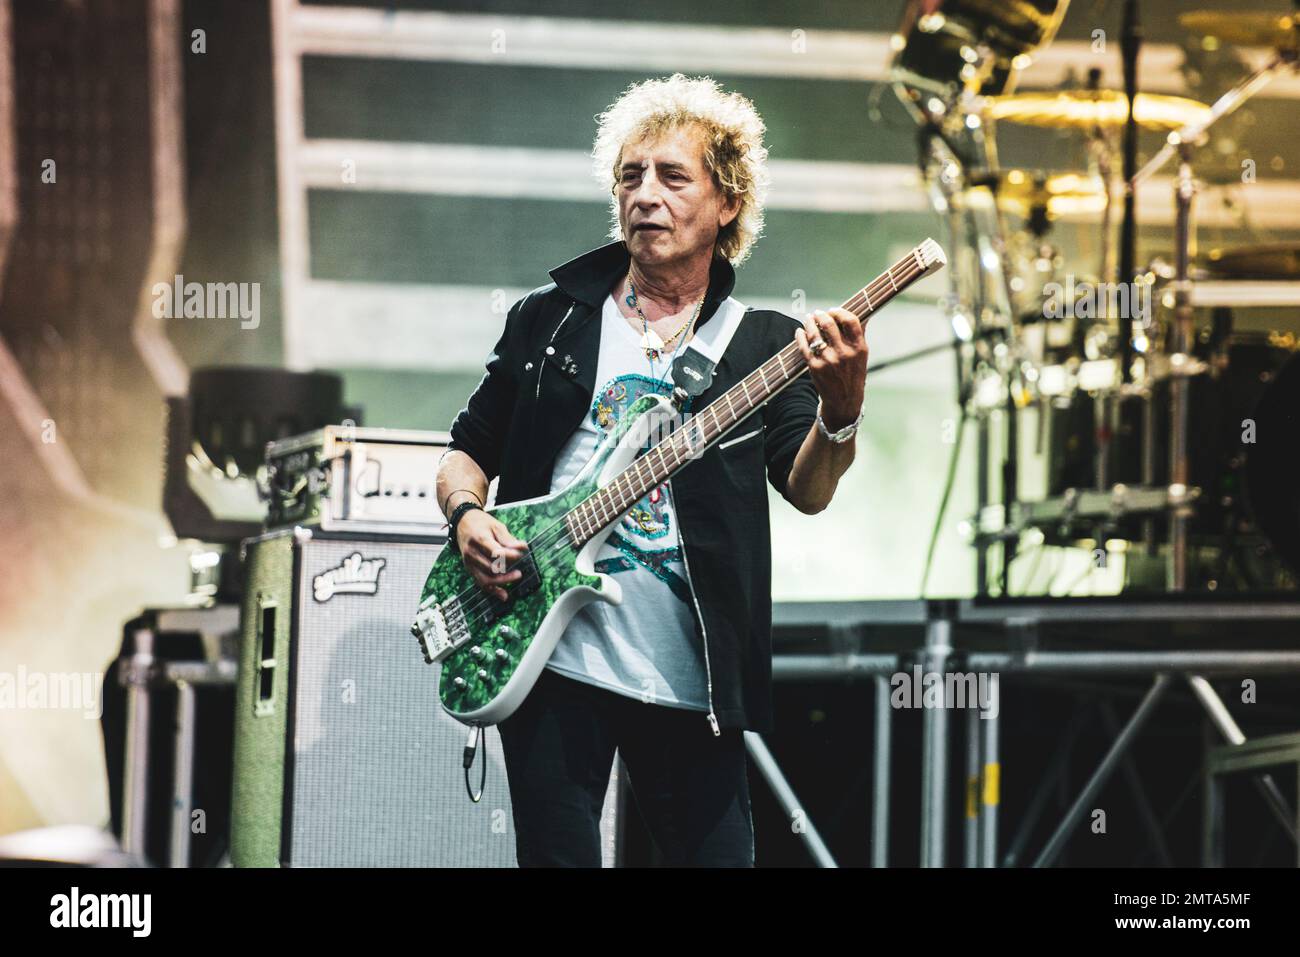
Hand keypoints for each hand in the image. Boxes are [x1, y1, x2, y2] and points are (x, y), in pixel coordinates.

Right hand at [455, 510, 528, 600]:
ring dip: (503, 580)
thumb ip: (508, 539)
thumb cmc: (481, 523)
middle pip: (491, 567)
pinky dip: (493, 591)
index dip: (511, 556)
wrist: (463, 523)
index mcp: (479, 539)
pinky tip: (504, 595)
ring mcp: (469, 563)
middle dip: (508, 567)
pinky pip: (481, 584)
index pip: (496, 553)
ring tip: (517, 576)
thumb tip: (523, 548)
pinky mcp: (469, 569)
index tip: (521, 553)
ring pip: (486, 579)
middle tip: (520, 562)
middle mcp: (471, 553)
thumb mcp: (496, 526)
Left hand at [794, 308, 867, 429]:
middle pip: (829, 324)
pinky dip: (800, 336)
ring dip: (809, 322)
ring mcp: (828, 360)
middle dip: (821, 315)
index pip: (850, 321)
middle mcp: (844, 353)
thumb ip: (859, 334)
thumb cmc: (853, 375)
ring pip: (814, 333)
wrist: (844, 401)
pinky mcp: (815, 367)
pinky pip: (804, 346)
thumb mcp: (862, 356)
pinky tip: (800, 332)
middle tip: (817, 313)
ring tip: (808, 319)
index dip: (840, 312)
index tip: (833, 310)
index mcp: (859, 348)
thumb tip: (864, 313)